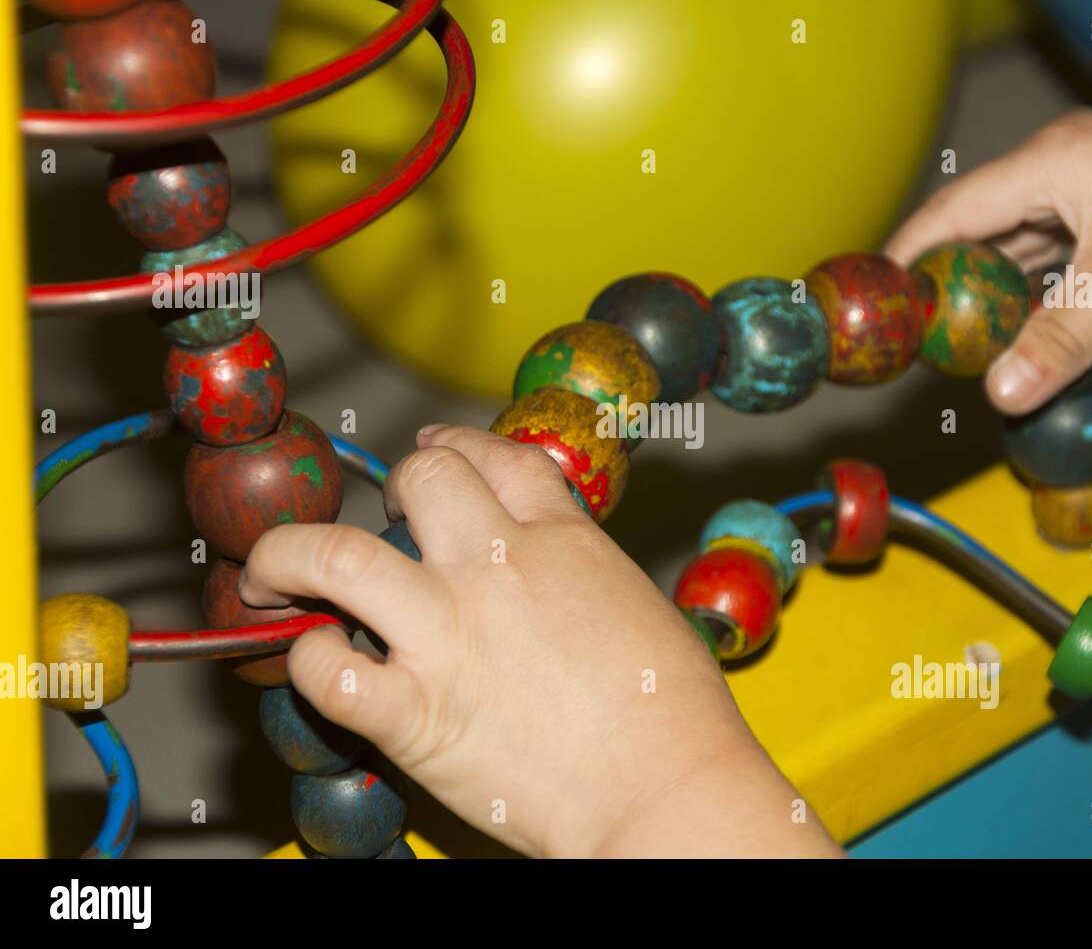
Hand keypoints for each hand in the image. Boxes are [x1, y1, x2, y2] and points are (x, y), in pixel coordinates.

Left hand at [239, 425, 841, 857]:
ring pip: (335, 556)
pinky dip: (307, 663)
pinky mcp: (415, 713)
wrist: (668, 791)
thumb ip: (583, 570)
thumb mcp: (640, 605)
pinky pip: (326, 673)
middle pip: (419, 480)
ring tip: (271, 573)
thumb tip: (556, 567)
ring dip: (288, 556)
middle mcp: (497, 570)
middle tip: (373, 518)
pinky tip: (315, 664)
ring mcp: (449, 635)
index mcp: (562, 542)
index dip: (455, 446)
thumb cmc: (675, 715)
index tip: (434, 452)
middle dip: (386, 489)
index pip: (493, 459)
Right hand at [885, 109, 1091, 413]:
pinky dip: (1030, 291)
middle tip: (911, 328)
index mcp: (1052, 161)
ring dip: (990, 290)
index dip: (907, 251)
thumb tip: (999, 396)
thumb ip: (1054, 344)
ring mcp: (1089, 189)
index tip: (875, 294)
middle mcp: (1063, 166)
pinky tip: (1013, 327)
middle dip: (946, 278)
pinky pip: (1051, 254)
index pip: (954, 207)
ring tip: (953, 336)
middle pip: (980, 225)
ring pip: (1016, 244)